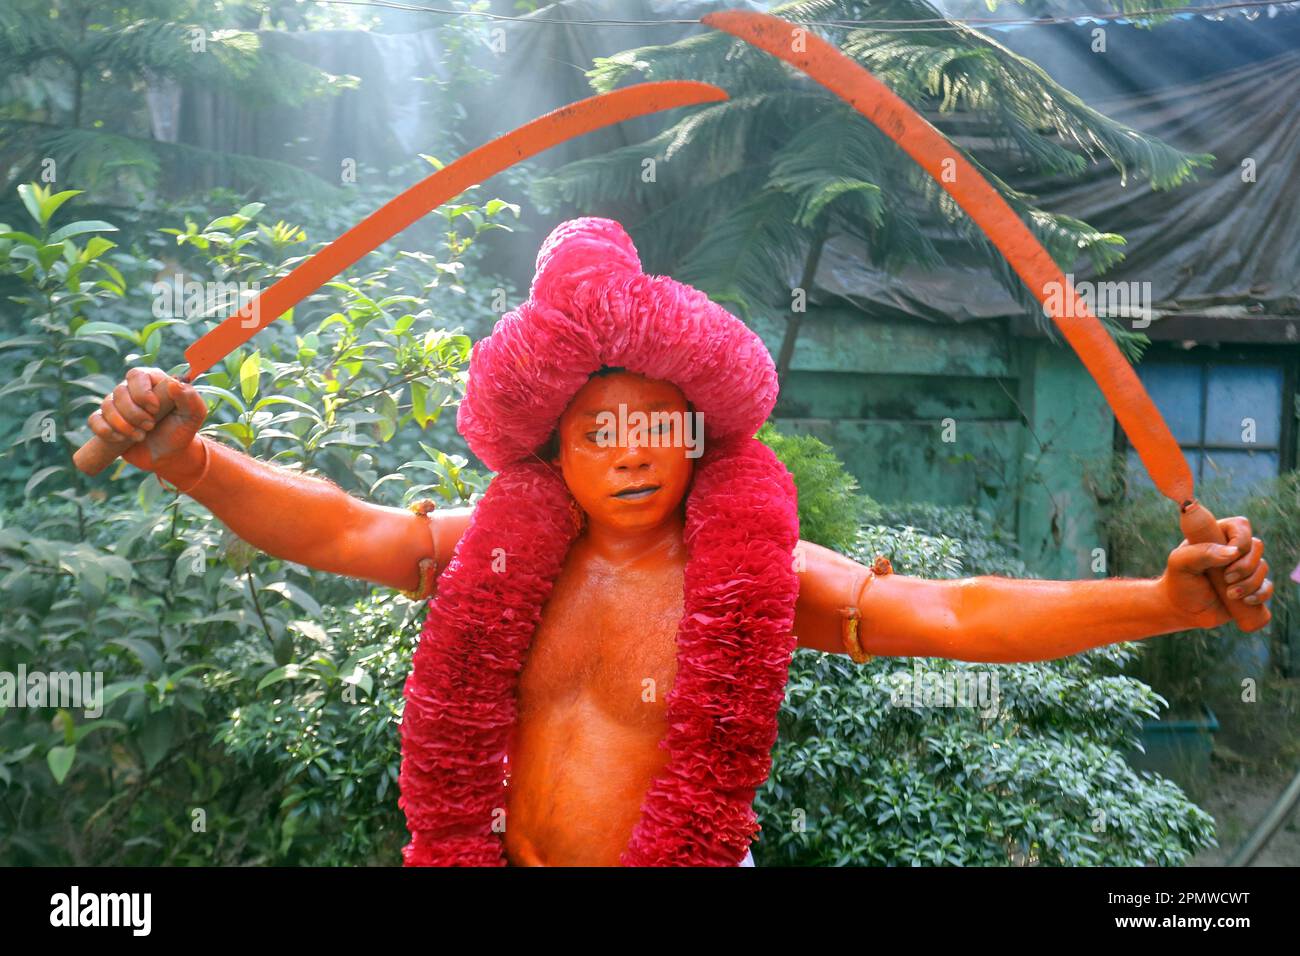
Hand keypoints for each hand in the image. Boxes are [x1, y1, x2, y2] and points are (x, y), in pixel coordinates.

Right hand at [86, 367, 206, 472]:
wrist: (170, 454)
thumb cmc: (182, 430)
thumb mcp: (194, 415)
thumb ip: (190, 398)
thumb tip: (174, 384)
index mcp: (152, 381)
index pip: (136, 375)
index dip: (142, 392)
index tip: (155, 409)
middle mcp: (132, 389)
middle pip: (119, 391)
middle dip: (134, 413)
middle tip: (150, 426)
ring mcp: (117, 405)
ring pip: (106, 406)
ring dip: (123, 425)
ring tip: (141, 436)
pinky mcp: (107, 422)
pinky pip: (94, 420)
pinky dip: (105, 431)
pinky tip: (121, 439)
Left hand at [1159, 515, 1271, 628]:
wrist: (1183, 612)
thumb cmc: (1179, 583)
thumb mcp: (1180, 564)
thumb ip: (1201, 553)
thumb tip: (1233, 552)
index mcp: (1215, 536)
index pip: (1240, 525)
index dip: (1241, 540)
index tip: (1230, 557)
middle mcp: (1231, 550)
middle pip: (1256, 546)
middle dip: (1245, 565)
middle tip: (1226, 579)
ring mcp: (1243, 569)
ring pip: (1263, 567)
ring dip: (1249, 583)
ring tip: (1229, 594)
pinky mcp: (1250, 588)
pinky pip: (1267, 587)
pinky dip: (1261, 594)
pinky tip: (1246, 600)